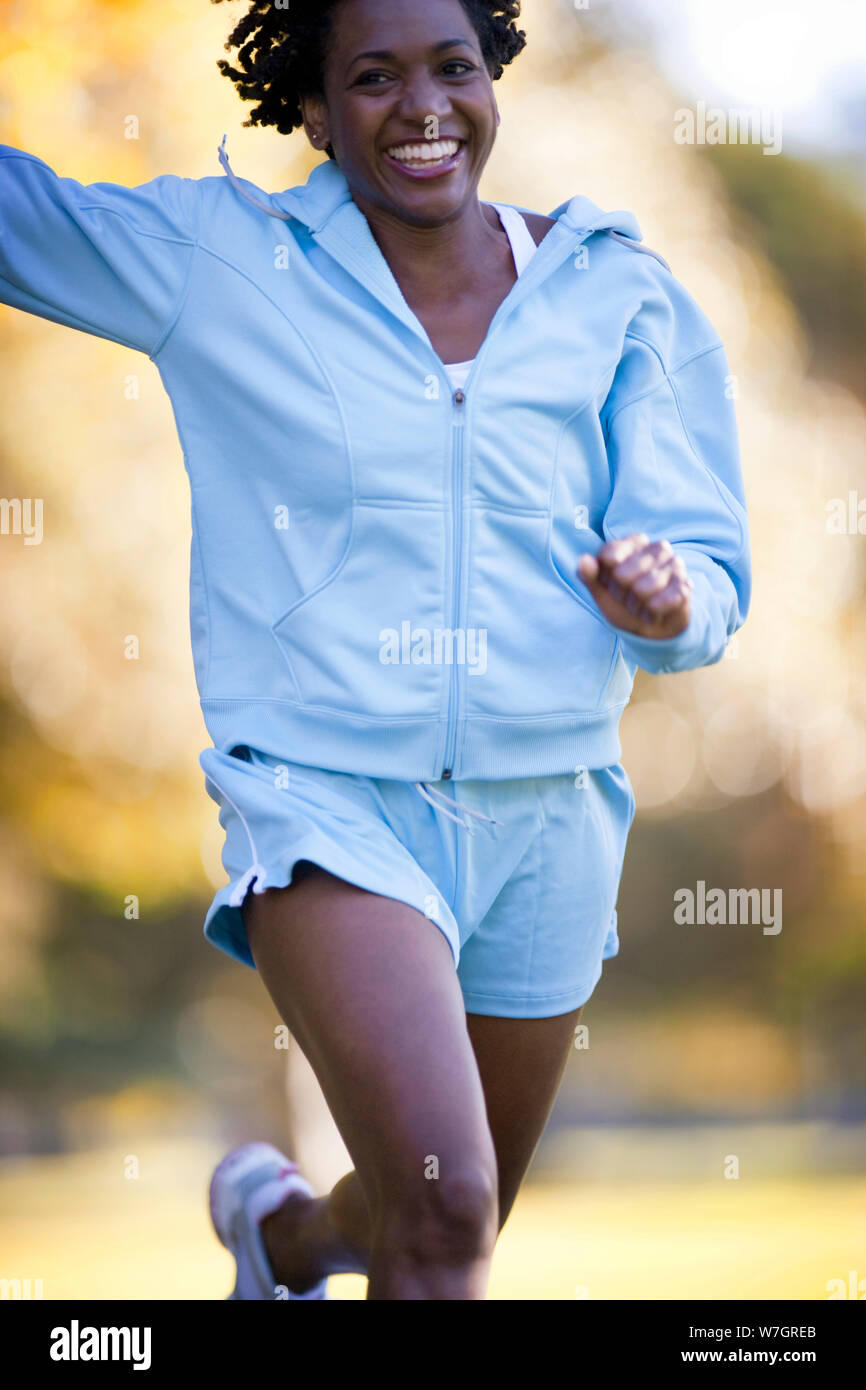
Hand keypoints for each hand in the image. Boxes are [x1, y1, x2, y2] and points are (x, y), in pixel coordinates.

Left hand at [577, 533, 692, 638]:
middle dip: (621, 595)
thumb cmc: (624, 603)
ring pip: (642, 590)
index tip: (611, 584)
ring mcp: (675, 566)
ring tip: (641, 606)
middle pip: (622, 574)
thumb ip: (589, 576)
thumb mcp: (601, 591)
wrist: (652, 629)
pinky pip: (658, 603)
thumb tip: (583, 560)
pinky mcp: (685, 586)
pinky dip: (649, 615)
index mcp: (633, 543)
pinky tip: (653, 614)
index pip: (609, 556)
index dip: (605, 578)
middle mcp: (657, 548)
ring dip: (635, 607)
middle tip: (628, 598)